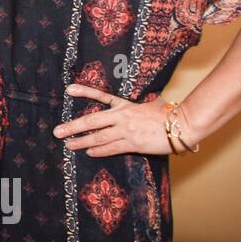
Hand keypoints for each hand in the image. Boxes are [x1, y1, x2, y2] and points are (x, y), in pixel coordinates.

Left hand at [53, 85, 189, 157]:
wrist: (182, 124)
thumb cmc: (169, 113)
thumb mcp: (150, 103)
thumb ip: (138, 106)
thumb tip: (136, 106)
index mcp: (125, 104)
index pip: (101, 96)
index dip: (85, 92)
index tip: (69, 89)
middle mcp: (122, 116)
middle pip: (92, 121)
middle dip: (73, 127)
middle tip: (58, 131)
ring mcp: (127, 130)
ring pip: (99, 137)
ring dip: (82, 142)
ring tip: (69, 145)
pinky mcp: (134, 143)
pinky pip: (112, 148)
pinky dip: (99, 151)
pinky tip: (89, 152)